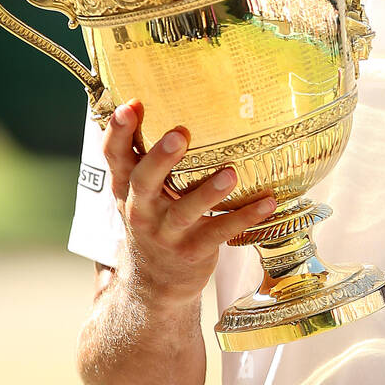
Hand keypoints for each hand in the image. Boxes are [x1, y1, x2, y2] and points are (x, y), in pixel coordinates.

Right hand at [103, 99, 276, 306]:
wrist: (154, 284)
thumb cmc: (154, 222)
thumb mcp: (140, 192)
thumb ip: (146, 156)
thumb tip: (162, 100)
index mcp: (128, 188)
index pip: (115, 156)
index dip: (119, 131)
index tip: (130, 105)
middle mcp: (142, 208)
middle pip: (144, 180)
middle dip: (160, 157)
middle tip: (179, 134)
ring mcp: (167, 232)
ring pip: (186, 210)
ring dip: (208, 191)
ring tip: (231, 173)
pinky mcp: (193, 250)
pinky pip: (221, 232)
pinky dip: (245, 217)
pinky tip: (268, 202)